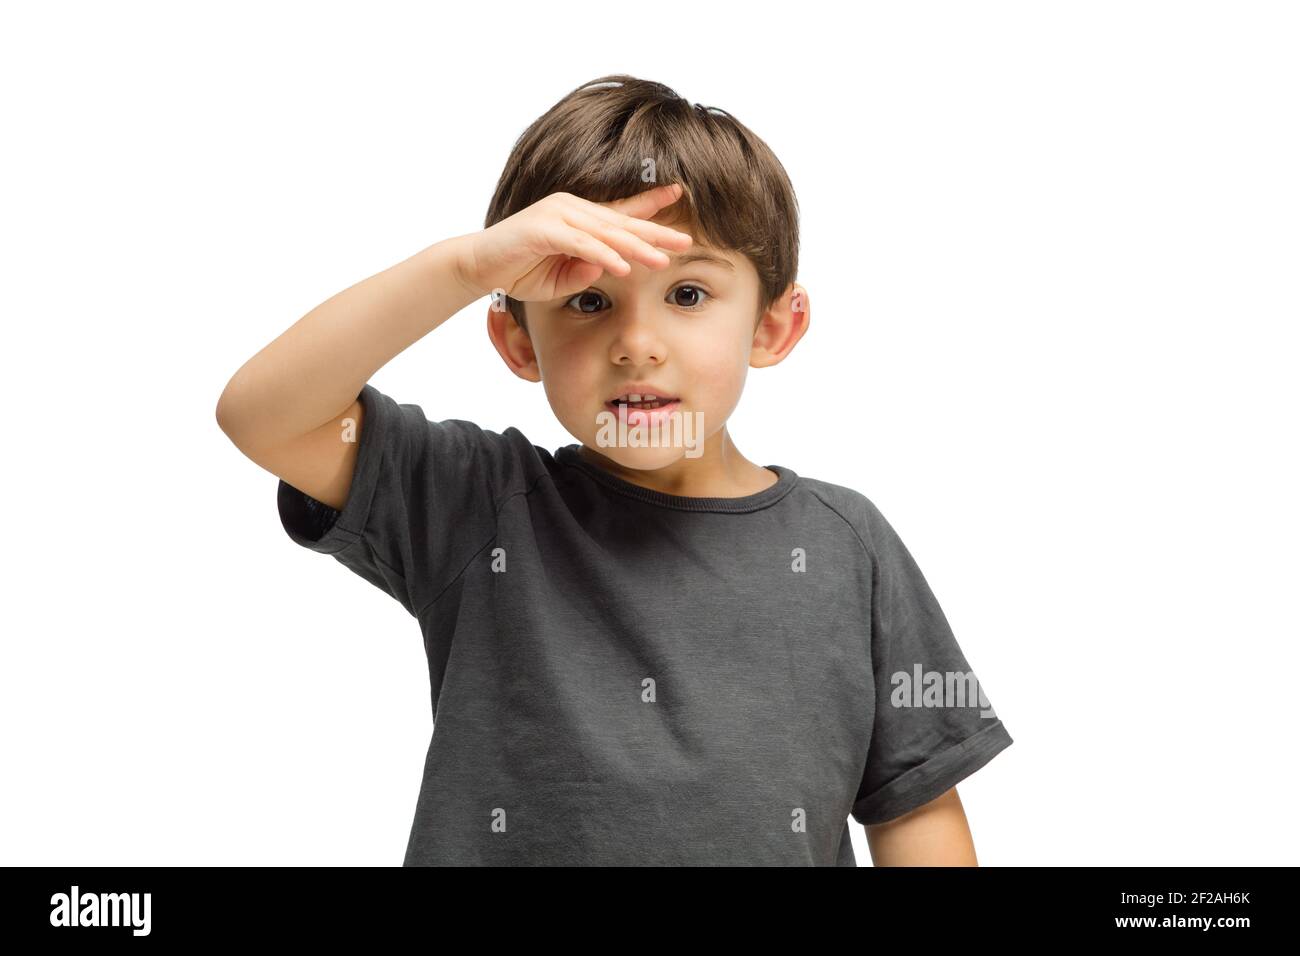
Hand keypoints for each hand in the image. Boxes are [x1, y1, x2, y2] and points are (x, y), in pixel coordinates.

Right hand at [453, 184, 692, 302]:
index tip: (678, 195)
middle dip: (655, 232)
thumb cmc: (518, 270)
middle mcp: (571, 208)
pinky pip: (581, 244)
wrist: (476, 266)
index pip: (621, 211)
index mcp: (579, 217)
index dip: (650, 204)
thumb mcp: (561, 278)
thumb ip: (585, 272)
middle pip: (621, 222)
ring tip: (661, 261)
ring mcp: (557, 214)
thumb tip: (610, 266)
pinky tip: (623, 266)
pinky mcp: (543, 229)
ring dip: (635, 247)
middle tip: (685, 240)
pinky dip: (604, 255)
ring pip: (606, 233)